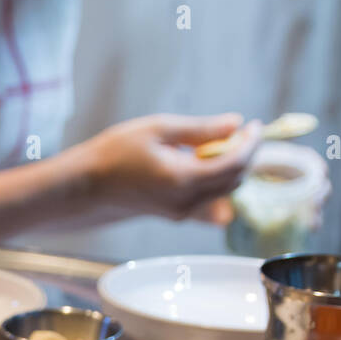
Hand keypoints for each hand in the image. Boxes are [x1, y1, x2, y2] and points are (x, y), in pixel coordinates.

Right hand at [80, 113, 259, 221]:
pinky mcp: (175, 215)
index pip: (235, 163)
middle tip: (240, 132)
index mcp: (185, 179)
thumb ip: (201, 129)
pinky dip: (215, 182)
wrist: (86, 186)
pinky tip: (204, 165)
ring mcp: (181, 213)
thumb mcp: (159, 129)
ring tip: (218, 144)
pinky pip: (208, 202)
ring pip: (224, 192)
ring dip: (230, 168)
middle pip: (234, 181)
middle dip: (245, 156)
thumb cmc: (115, 153)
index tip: (255, 124)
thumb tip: (235, 124)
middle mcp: (187, 202)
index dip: (251, 143)